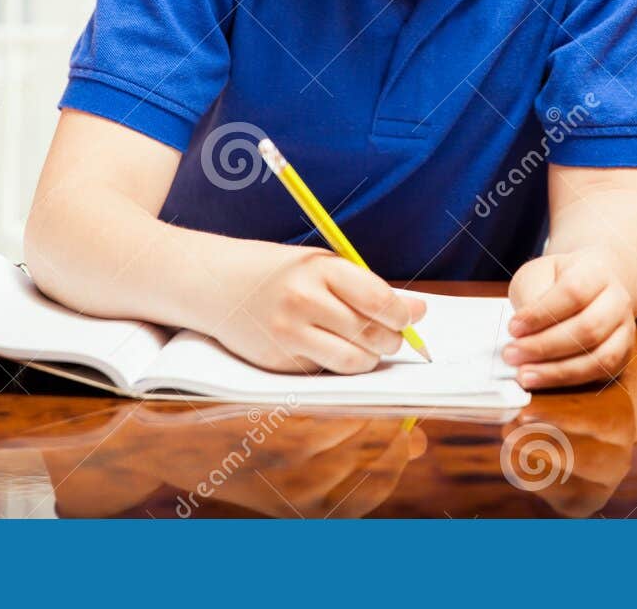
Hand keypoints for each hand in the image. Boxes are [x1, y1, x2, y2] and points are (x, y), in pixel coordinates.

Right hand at [210, 244, 426, 374]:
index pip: (378, 299)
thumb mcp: (322, 266)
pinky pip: (327, 371)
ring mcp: (289, 334)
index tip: (407, 318)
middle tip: (390, 335)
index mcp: (319, 269)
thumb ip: (368, 287)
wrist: (217, 284)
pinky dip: (339, 365)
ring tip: (367, 346)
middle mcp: (303, 301)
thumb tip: (420, 311)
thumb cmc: (281, 272)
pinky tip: (330, 348)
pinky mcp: (279, 361)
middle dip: (391, 340)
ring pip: (353, 361)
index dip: (401, 315)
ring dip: (370, 358)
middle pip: (370, 333)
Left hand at [505, 250, 635, 389]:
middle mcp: (618, 301)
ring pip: (599, 358)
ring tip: (524, 374)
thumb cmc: (559, 281)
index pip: (573, 292)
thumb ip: (531, 297)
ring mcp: (624, 331)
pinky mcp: (621, 356)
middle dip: (545, 346)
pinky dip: (568, 381)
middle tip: (512, 354)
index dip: (541, 314)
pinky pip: (599, 375)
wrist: (589, 287)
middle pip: (588, 328)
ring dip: (557, 371)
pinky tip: (542, 379)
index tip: (513, 327)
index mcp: (597, 273)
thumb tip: (520, 332)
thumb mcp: (538, 275)